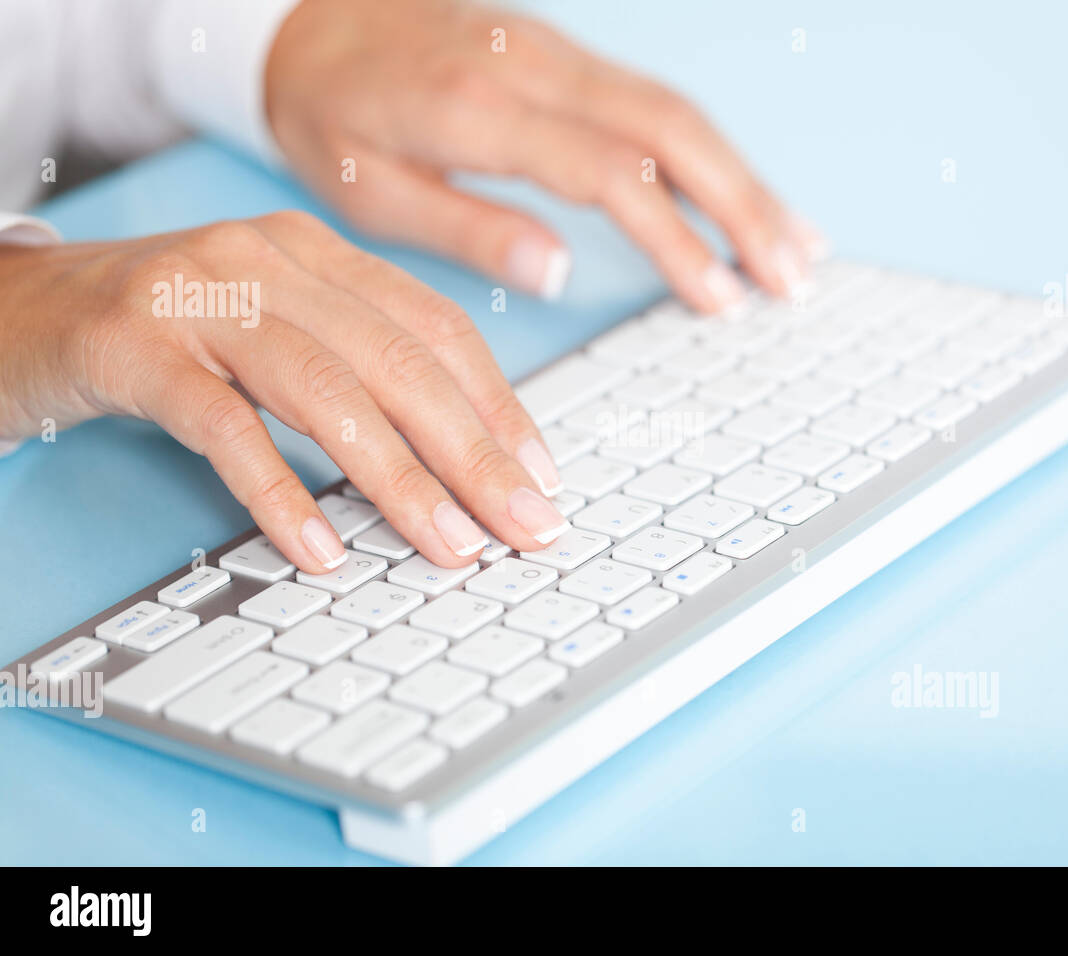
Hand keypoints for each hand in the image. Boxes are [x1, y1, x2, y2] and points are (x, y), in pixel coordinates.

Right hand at [0, 212, 569, 572]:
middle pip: (399, 361)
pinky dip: (280, 492)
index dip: (500, 406)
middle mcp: (268, 258)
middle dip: (475, 453)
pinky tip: (323, 549)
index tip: (542, 476)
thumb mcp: (274, 334)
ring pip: (327, 390)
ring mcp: (199, 294)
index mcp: (317, 253)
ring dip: (400, 479)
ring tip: (450, 545)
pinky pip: (223, 425)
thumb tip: (459, 463)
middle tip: (525, 526)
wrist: (18, 310)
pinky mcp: (133, 344)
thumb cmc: (166, 334)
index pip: (435, 329)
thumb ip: (355, 373)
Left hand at [265, 0, 825, 311]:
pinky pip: (656, 99)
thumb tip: (556, 272)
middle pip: (673, 128)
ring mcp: (558, 54)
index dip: (678, 238)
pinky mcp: (565, 56)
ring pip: (678, 110)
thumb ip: (464, 230)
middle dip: (746, 207)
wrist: (304, 15)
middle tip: (794, 280)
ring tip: (798, 247)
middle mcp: (535, 70)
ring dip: (746, 180)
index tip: (721, 298)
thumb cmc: (328, 110)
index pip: (612, 172)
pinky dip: (713, 153)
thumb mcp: (366, 187)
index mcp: (481, 111)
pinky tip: (744, 194)